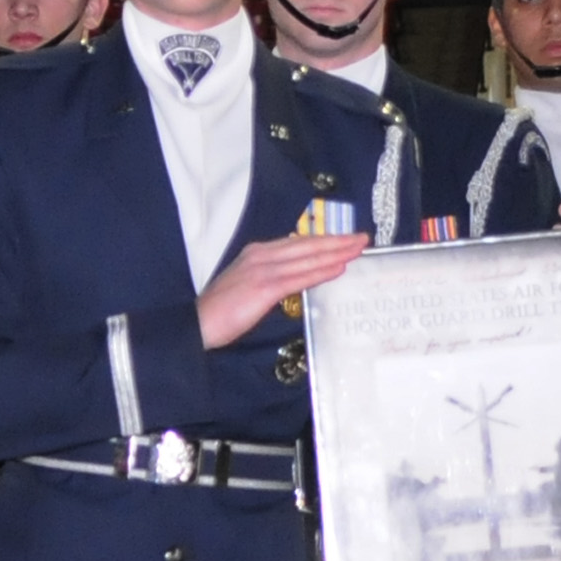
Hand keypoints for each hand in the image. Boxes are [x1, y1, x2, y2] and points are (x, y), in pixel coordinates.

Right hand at [198, 231, 368, 348]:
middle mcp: (261, 255)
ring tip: (358, 249)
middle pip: (307, 244)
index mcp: (257, 253)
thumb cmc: (220, 310)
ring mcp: (263, 269)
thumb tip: (295, 280)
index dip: (323, 240)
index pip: (297, 243)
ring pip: (307, 257)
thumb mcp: (248, 287)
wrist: (197, 322)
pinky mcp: (265, 287)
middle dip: (336, 241)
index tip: (344, 239)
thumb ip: (270, 279)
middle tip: (362, 238)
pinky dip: (321, 271)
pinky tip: (339, 268)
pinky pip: (300, 277)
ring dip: (336, 252)